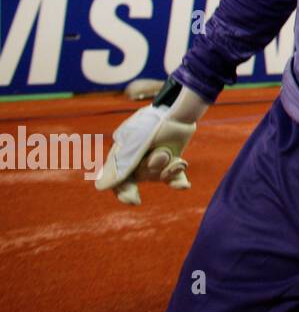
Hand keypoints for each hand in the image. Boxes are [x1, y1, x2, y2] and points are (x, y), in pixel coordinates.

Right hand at [95, 77, 206, 204]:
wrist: (178, 111)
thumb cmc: (152, 125)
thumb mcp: (133, 146)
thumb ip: (119, 167)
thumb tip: (100, 188)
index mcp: (122, 154)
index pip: (118, 179)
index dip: (124, 192)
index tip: (135, 200)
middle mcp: (136, 157)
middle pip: (139, 178)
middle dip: (152, 171)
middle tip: (162, 157)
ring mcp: (154, 157)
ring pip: (157, 176)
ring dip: (168, 169)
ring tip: (177, 159)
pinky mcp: (171, 156)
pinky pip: (172, 176)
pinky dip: (177, 180)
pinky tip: (185, 185)